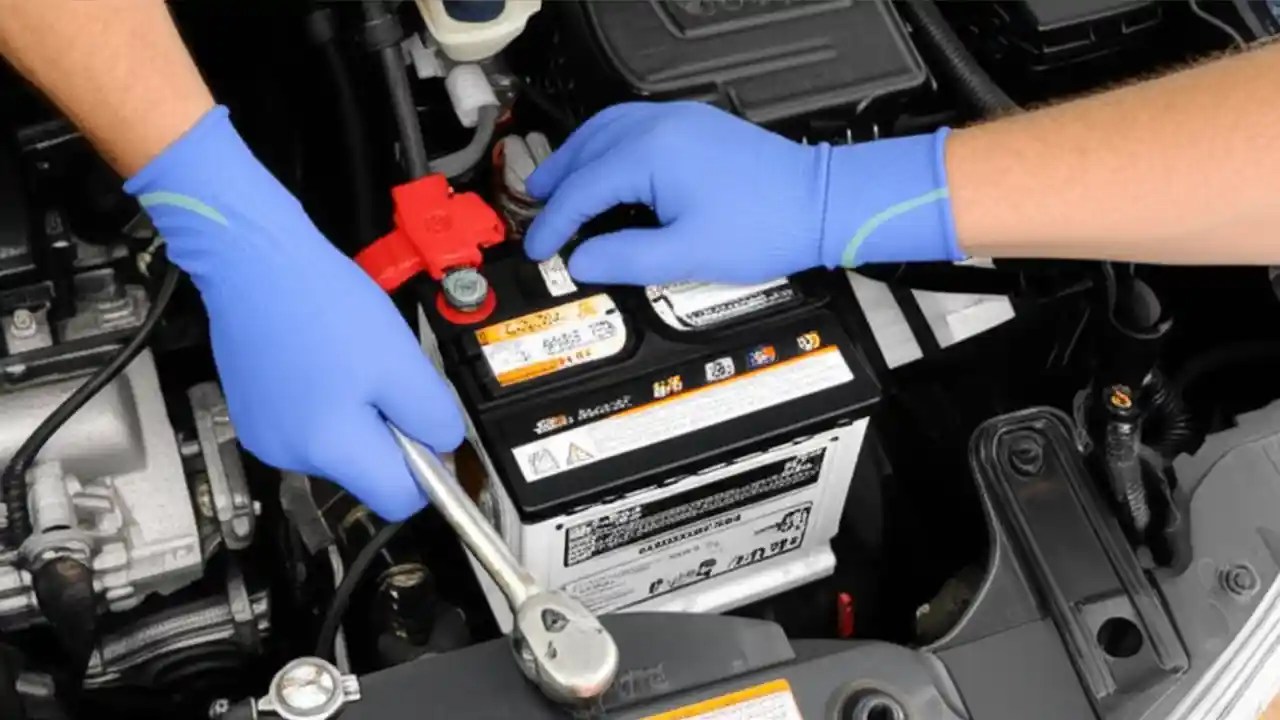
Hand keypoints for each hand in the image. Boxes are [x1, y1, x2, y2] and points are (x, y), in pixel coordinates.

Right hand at [127, 107, 463, 519]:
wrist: (255, 259)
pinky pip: (312, 424)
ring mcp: (266, 435)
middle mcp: (289, 453)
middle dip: (391, 434)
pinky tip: (325, 359)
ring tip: (352, 361)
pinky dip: (329, 400)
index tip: (433, 435)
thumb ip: (432, 417)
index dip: (428, 472)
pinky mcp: (256, 413)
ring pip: (341, 446)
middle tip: (389, 378)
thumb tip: (444, 449)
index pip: (398, 500)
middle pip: (368, 472)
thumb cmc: (323, 302)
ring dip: (360, 414)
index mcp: (328, 446)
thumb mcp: (403, 362)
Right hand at [524, 101, 960, 285]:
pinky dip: (607, 144)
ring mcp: (681, 120)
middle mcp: (660, 125)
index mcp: (651, 153)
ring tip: (558, 182)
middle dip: (556, 178)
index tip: (539, 248)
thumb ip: (626, 259)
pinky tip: (607, 164)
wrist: (821, 202)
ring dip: (578, 155)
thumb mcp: (687, 256)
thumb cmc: (766, 225)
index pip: (583, 189)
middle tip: (533, 207)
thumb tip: (583, 260)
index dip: (554, 223)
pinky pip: (634, 125)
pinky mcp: (698, 125)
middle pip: (586, 147)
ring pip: (608, 128)